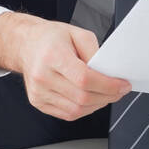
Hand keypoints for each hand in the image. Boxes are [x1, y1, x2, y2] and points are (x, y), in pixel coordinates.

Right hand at [0, 12, 131, 120]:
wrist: (26, 45)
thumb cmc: (51, 38)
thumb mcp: (77, 33)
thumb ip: (95, 52)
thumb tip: (109, 73)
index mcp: (52, 55)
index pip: (84, 78)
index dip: (108, 85)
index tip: (123, 85)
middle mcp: (42, 76)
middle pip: (82, 97)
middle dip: (107, 96)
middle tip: (119, 90)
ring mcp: (38, 92)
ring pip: (77, 110)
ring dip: (97, 105)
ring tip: (106, 94)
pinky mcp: (38, 102)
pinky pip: (68, 114)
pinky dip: (84, 110)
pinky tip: (90, 99)